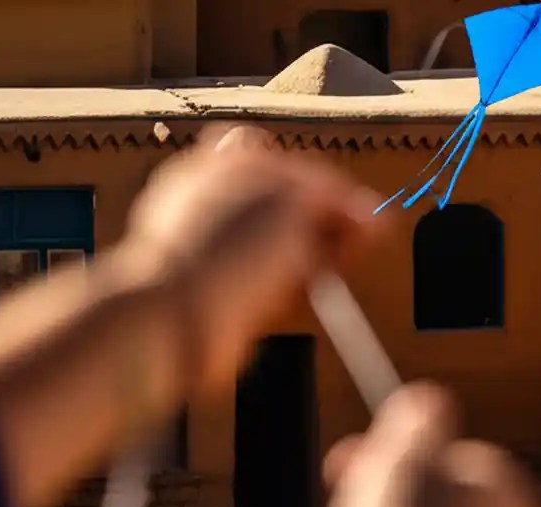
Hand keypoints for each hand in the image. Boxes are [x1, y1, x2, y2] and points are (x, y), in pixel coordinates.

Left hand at [122, 124, 383, 389]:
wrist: (176, 312)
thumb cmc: (220, 247)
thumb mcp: (292, 202)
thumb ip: (331, 198)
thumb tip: (365, 210)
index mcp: (227, 161)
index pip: (297, 167)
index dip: (336, 191)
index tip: (364, 214)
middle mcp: (221, 201)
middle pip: (293, 208)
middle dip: (330, 225)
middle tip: (359, 243)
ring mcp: (222, 247)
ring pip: (287, 249)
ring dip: (316, 260)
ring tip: (331, 271)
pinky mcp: (227, 290)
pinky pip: (276, 286)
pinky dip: (296, 291)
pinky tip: (304, 295)